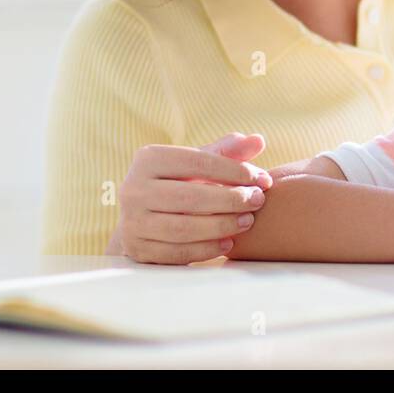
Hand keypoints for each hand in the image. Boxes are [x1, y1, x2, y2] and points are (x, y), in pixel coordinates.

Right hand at [109, 133, 273, 263]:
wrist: (143, 216)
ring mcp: (132, 221)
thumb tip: (258, 140)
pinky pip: (177, 253)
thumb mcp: (198, 162)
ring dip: (222, 226)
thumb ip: (228, 151)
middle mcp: (133, 188)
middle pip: (191, 197)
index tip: (261, 179)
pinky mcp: (137, 249)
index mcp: (148, 158)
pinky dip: (207, 249)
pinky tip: (229, 242)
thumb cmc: (179, 182)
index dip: (235, 171)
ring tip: (247, 221)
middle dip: (231, 199)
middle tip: (257, 201)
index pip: (199, 162)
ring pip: (184, 228)